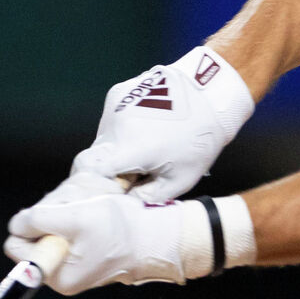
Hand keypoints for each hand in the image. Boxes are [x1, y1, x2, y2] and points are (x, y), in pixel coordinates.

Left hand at [4, 194, 210, 295]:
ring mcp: (73, 263)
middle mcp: (62, 274)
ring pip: (51, 229)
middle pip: (34, 236)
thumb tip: (16, 224)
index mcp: (56, 275)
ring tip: (88, 211)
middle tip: (75, 211)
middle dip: (50, 217)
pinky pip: (68, 230)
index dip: (29, 224)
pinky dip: (76, 217)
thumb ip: (38, 220)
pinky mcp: (84, 252)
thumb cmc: (122, 231)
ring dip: (65, 214)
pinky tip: (93, 214)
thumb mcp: (74, 219)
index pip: (17, 247)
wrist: (157, 237)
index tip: (52, 214)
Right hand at [27, 46, 253, 212]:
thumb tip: (125, 205)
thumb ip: (148, 197)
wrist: (210, 94)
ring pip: (103, 138)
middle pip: (96, 156)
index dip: (91, 185)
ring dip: (116, 148)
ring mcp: (115, 105)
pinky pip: (111, 120)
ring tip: (147, 145)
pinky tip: (146, 126)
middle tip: (134, 173)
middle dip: (109, 169)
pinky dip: (122, 129)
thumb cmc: (199, 139)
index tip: (106, 192)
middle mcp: (117, 125)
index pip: (89, 172)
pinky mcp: (117, 93)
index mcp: (131, 148)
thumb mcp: (180, 179)